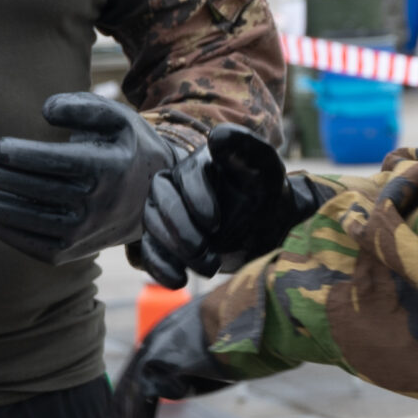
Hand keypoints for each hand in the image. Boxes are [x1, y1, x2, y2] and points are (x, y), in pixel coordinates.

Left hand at [0, 93, 170, 263]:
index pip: (55, 163)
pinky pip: (34, 245)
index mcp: (107, 168)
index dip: (20, 156)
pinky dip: (5, 234)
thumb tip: (45, 110)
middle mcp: (97, 205)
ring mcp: (85, 233)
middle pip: (36, 191)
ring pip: (30, 221)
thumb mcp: (116, 117)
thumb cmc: (126, 147)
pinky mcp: (74, 251)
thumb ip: (82, 106)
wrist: (157, 196)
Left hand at [112, 299, 235, 417]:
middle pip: (123, 400)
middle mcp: (149, 345)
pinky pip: (143, 414)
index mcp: (158, 342)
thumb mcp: (208, 360)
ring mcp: (152, 353)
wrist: (263, 316)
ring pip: (129, 411)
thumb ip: (186, 375)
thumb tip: (175, 390)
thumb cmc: (246, 339)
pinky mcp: (161, 366)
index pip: (132, 388)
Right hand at [136, 125, 325, 288]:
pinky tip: (179, 281)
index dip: (195, 197)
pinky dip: (159, 266)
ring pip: (152, 224)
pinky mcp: (163, 239)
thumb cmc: (269, 197)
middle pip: (161, 199)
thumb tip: (218, 136)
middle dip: (181, 228)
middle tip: (206, 251)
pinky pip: (148, 250)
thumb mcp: (267, 172)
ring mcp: (167, 212)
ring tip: (208, 267)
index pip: (186, 175)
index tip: (215, 223)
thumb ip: (249, 150)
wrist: (268, 231)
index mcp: (202, 164)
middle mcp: (178, 184)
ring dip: (174, 249)